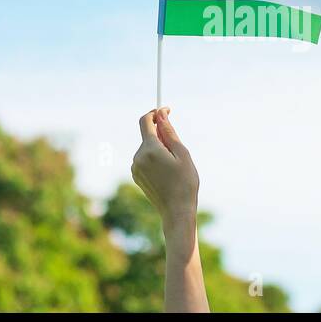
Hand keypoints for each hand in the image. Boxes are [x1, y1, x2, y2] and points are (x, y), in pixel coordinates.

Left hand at [132, 108, 198, 226]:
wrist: (177, 211)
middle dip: (162, 136)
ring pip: (147, 148)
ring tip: (174, 167)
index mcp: (150, 150)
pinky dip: (155, 159)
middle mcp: (138, 157)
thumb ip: (169, 132)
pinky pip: (145, 159)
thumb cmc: (185, 183)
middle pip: (148, 135)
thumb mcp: (182, 154)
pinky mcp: (136, 175)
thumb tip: (161, 114)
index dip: (155, 112)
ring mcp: (135, 167)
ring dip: (159, 149)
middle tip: (178, 152)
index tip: (167, 110)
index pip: (145, 121)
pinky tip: (166, 174)